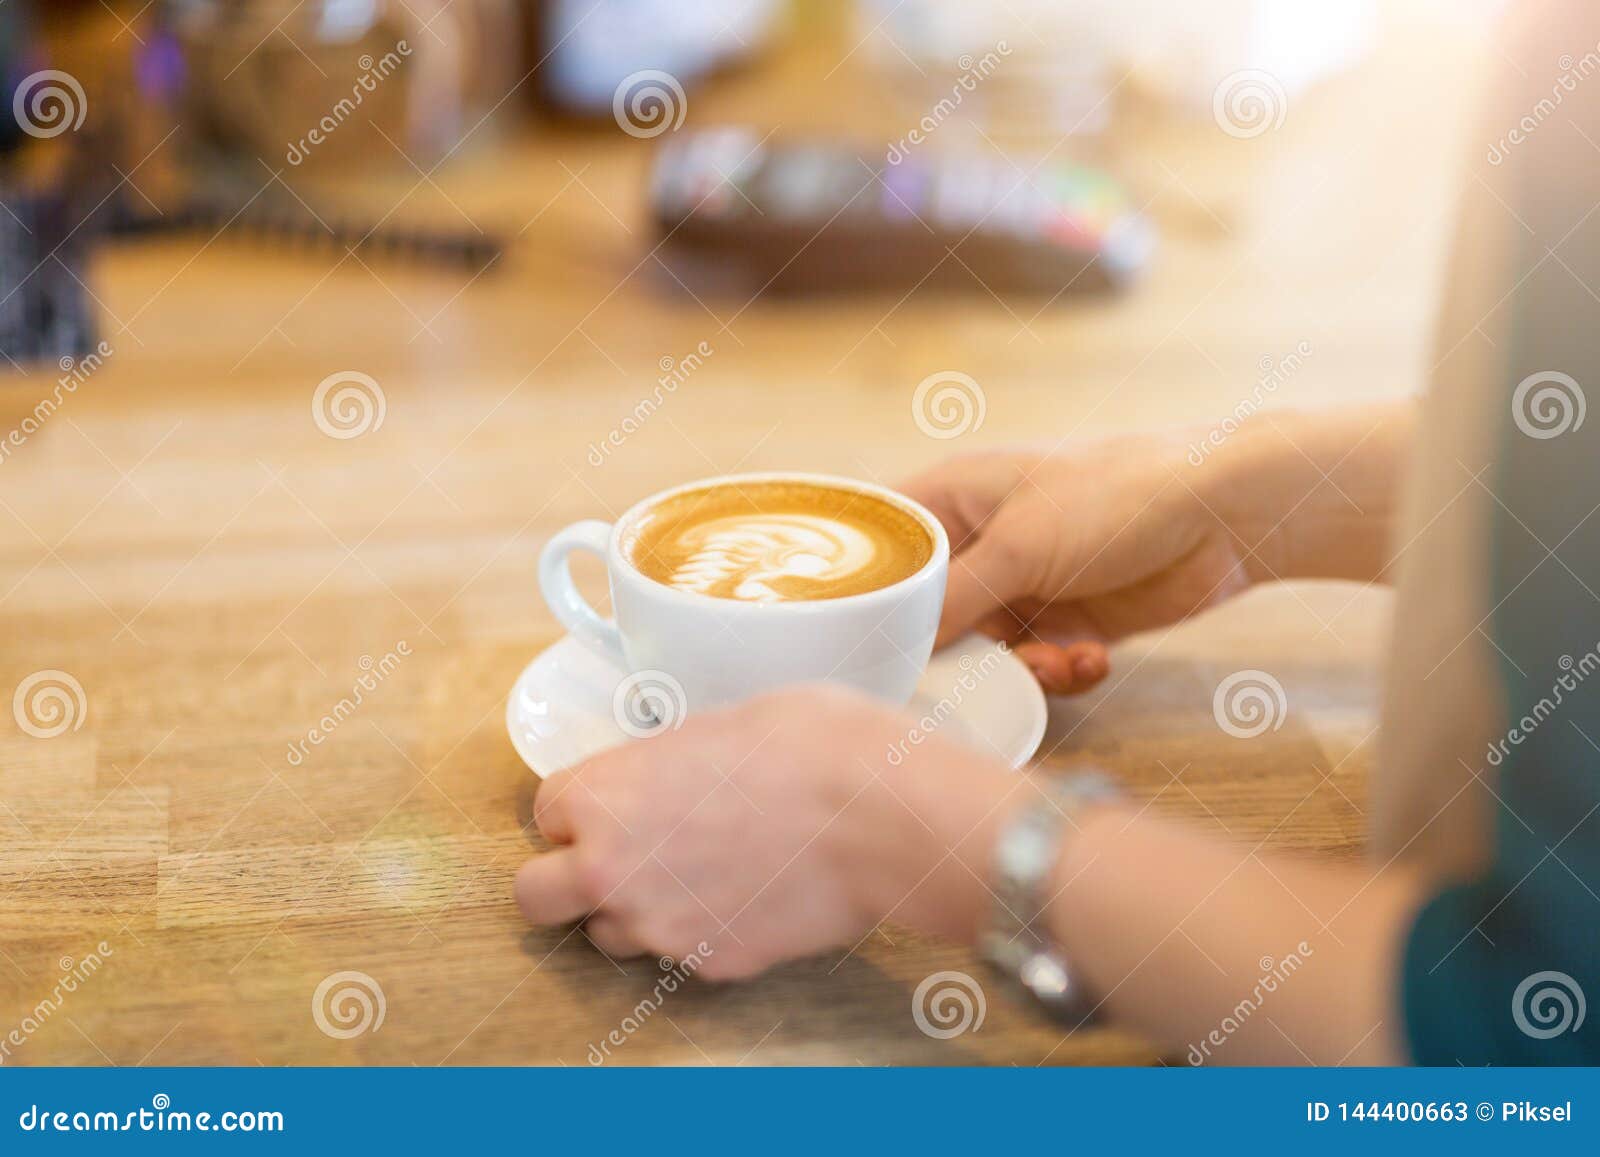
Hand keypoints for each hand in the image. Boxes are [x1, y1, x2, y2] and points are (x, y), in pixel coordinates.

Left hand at [514, 685, 1024, 978]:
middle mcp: (614, 869)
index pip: (545, 811)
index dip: (582, 805)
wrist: (880, 816)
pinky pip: (681, 956)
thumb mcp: (725, 719)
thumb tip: (675, 769)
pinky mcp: (712, 964)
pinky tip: (744, 896)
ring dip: (630, 910)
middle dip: (565, 876)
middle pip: (536, 895)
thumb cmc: (813, 746)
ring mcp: (661, 926)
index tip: (612, 801)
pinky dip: (700, 933)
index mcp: (605, 794)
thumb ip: (670, 758)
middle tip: (611, 856)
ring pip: (606, 935)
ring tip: (691, 875)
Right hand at [900, 435, 1252, 693]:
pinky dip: (1058, 672)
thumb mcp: (1019, 547)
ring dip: (1016, 669)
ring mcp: (1026, 582)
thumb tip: (895, 645)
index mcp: (954, 497)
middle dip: (952, 652)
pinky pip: (1037, 663)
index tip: (855, 639)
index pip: (883, 542)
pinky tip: (1090, 660)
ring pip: (986, 649)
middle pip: (929, 610)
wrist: (1226, 513)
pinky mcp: (1069, 619)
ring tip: (1055, 661)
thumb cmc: (1115, 497)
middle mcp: (983, 541)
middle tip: (969, 674)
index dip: (866, 588)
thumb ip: (952, 599)